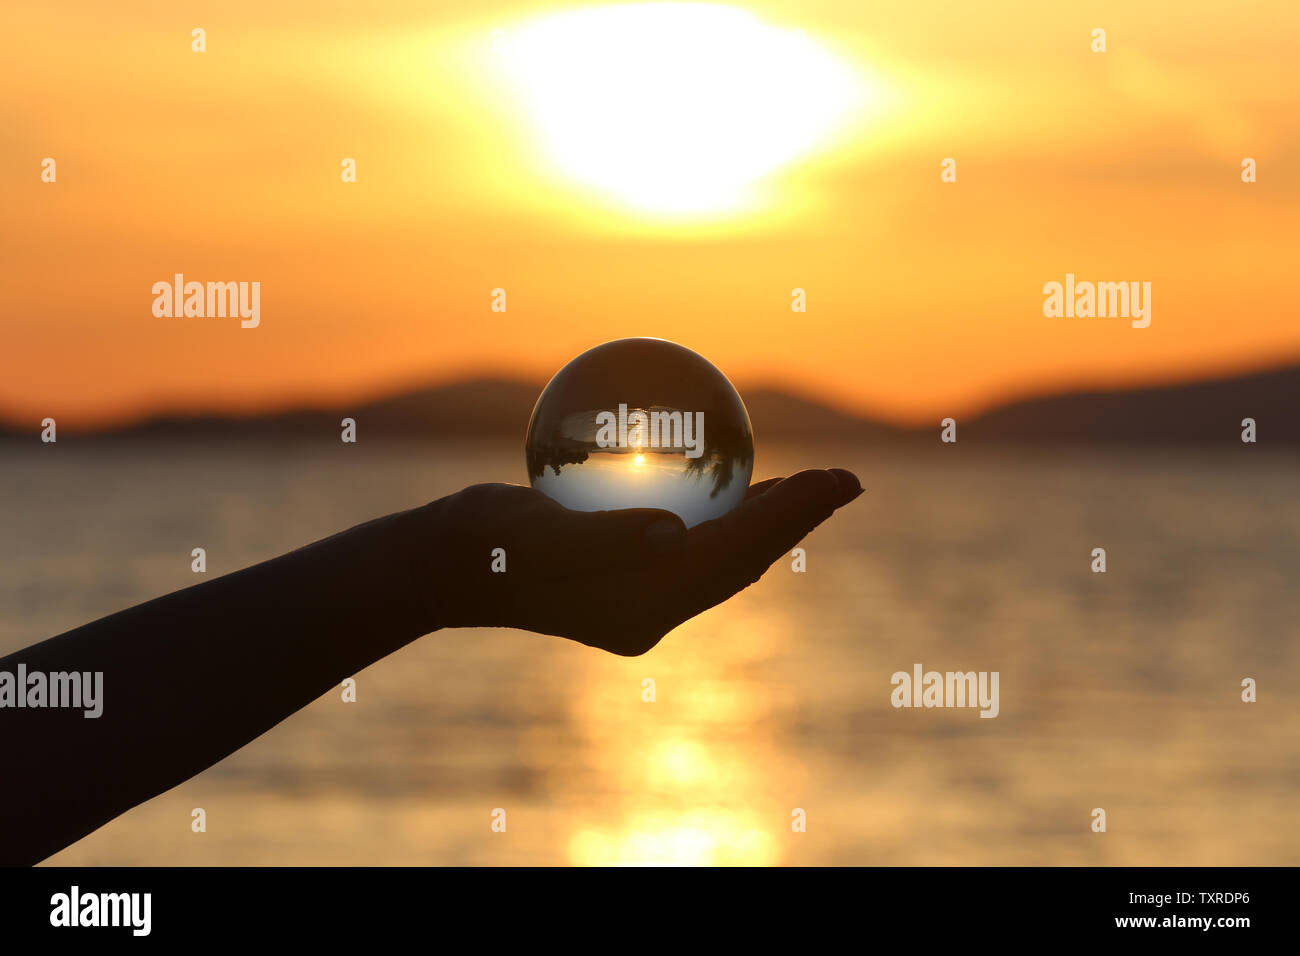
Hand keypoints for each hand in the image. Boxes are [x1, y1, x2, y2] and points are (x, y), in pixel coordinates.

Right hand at [430, 468, 861, 654]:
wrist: (448, 569)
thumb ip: (602, 541)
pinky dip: (721, 513)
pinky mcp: (626, 579)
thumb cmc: (483, 545)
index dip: (794, 519)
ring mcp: (641, 597)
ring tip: (810, 486)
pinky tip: (726, 477)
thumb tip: (677, 533)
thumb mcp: (534, 537)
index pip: (736, 556)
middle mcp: (652, 609)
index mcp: (642, 607)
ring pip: (724, 556)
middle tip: (848, 479)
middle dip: (799, 522)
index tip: (841, 480)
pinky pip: (690, 543)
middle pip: (744, 560)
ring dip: (769, 522)